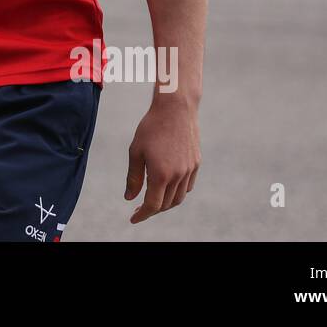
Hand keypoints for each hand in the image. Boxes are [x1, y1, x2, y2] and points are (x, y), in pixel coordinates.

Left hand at [124, 94, 200, 223]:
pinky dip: (177, 192)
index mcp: (161, 174)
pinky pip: (188, 186)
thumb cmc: (151, 127)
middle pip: (166, 204)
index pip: (153, 205)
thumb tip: (129, 198)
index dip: (142, 215)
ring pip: (179, 197)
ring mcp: (190, 170)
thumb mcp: (135, 151)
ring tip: (153, 199)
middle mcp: (178, 175)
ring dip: (166, 203)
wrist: (176, 108)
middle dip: (152, 210)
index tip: (133, 219)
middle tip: (139, 208)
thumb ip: (133, 177)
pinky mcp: (196, 163)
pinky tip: (167, 187)